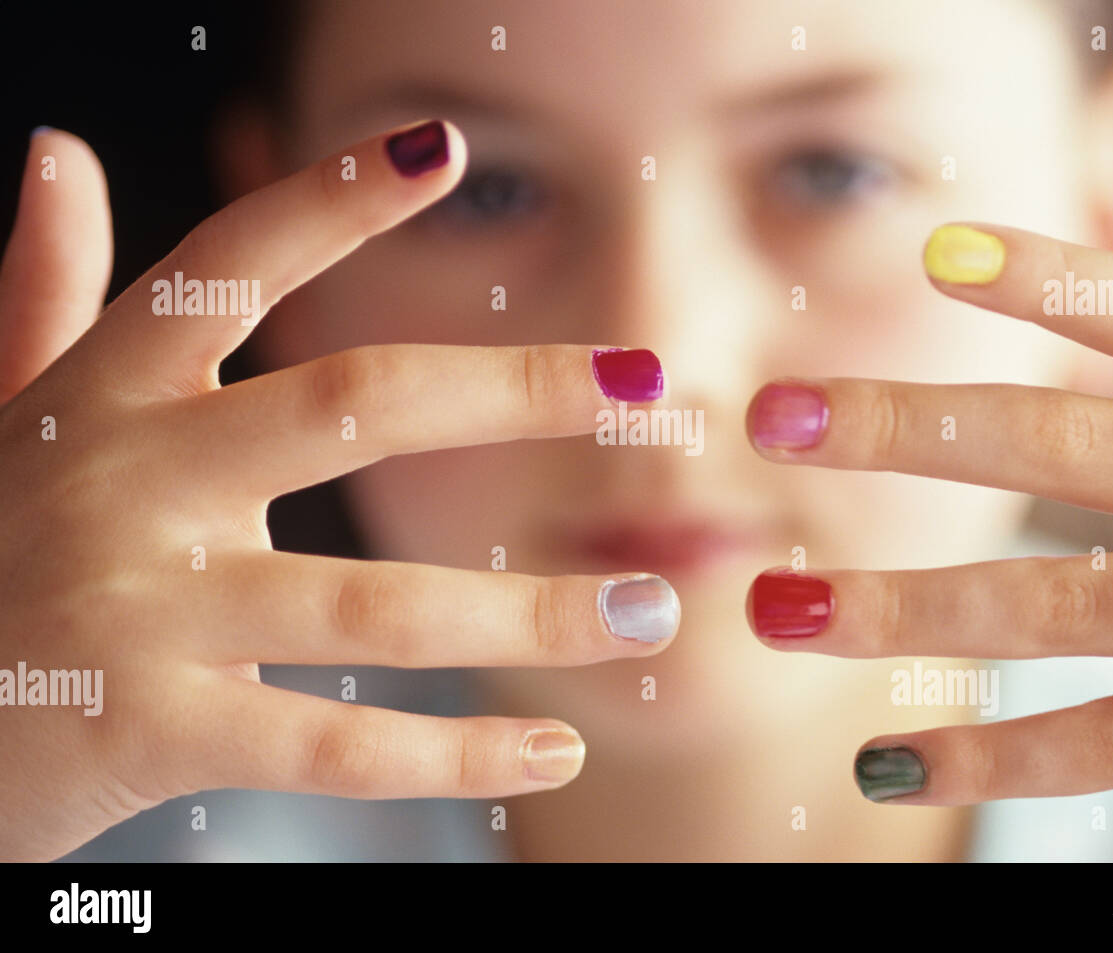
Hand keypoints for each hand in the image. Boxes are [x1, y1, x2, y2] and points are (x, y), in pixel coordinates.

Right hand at [0, 122, 678, 860]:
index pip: (229, 263)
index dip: (330, 200)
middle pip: (353, 405)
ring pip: (376, 606)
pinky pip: (335, 747)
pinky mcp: (150, 732)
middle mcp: (129, 482)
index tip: (447, 153)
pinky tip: (556, 750)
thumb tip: (55, 155)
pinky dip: (456, 757)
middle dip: (522, 391)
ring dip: (534, 612)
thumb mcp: (20, 417)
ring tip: (650, 611)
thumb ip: (49, 297)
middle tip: (658, 393)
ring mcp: (142, 611)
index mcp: (106, 393)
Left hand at [743, 222, 1112, 804]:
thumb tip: (1028, 406)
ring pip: (1060, 603)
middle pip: (1068, 441)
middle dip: (906, 429)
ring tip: (780, 607)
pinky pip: (1109, 742)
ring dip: (905, 606)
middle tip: (775, 418)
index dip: (1052, 279)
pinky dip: (992, 758)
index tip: (936, 252)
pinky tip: (890, 761)